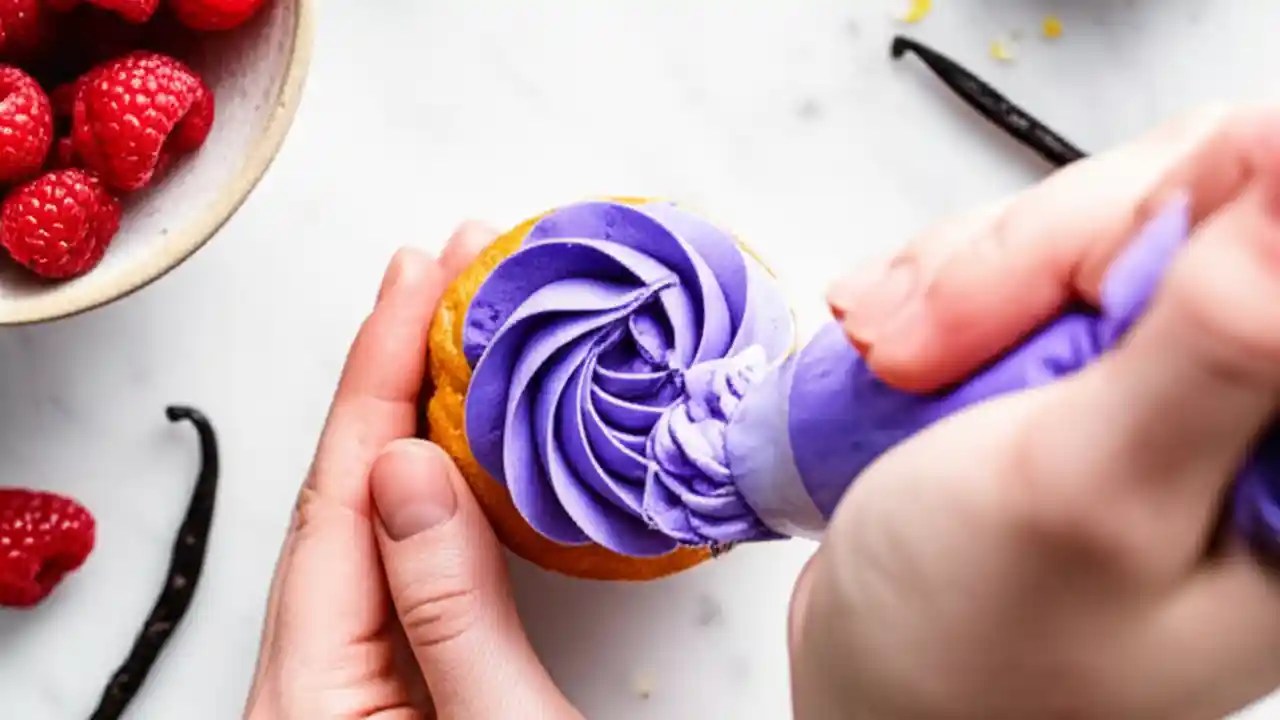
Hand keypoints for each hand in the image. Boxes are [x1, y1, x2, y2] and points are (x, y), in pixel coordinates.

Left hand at [245, 226, 580, 718]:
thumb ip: (445, 611)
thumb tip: (407, 464)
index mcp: (311, 701)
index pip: (336, 499)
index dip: (376, 373)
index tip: (418, 275)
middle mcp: (313, 686)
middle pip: (344, 496)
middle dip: (394, 369)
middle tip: (449, 266)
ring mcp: (357, 687)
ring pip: (376, 524)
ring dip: (419, 418)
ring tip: (462, 326)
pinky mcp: (403, 689)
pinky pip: (411, 566)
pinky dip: (443, 489)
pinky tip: (472, 442)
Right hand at [791, 107, 1279, 718]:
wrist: (887, 699)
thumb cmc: (974, 651)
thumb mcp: (1087, 491)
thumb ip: (1215, 336)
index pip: (1266, 220)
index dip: (1143, 219)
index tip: (1040, 289)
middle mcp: (1252, 403)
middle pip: (1172, 204)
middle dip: (1019, 260)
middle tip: (926, 346)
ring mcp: (1173, 382)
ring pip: (1086, 227)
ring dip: (962, 281)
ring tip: (898, 362)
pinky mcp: (1099, 371)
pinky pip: (1031, 268)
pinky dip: (948, 294)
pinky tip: (902, 352)